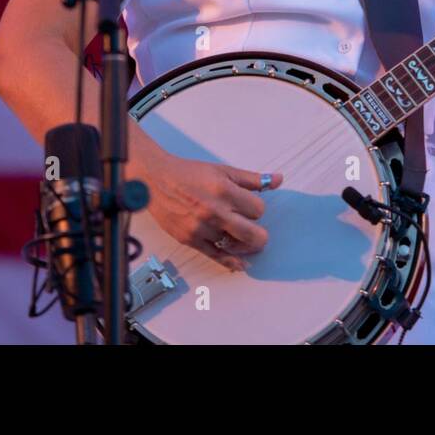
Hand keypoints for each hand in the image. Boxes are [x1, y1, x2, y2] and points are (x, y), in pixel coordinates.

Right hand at [139, 151, 283, 270]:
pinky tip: (240, 264)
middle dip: (260, 235)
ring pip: (234, 245)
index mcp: (224, 191)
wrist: (156, 181)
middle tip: (258, 233)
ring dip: (240, 242)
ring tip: (241, 238)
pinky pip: (216, 256)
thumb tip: (278, 180)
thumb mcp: (223, 170)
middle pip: (253, 235)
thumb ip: (252, 179)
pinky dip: (230, 261)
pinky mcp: (190, 240)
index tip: (249, 207)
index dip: (257, 209)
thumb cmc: (190, 174)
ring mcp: (201, 228)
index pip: (258, 210)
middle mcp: (214, 211)